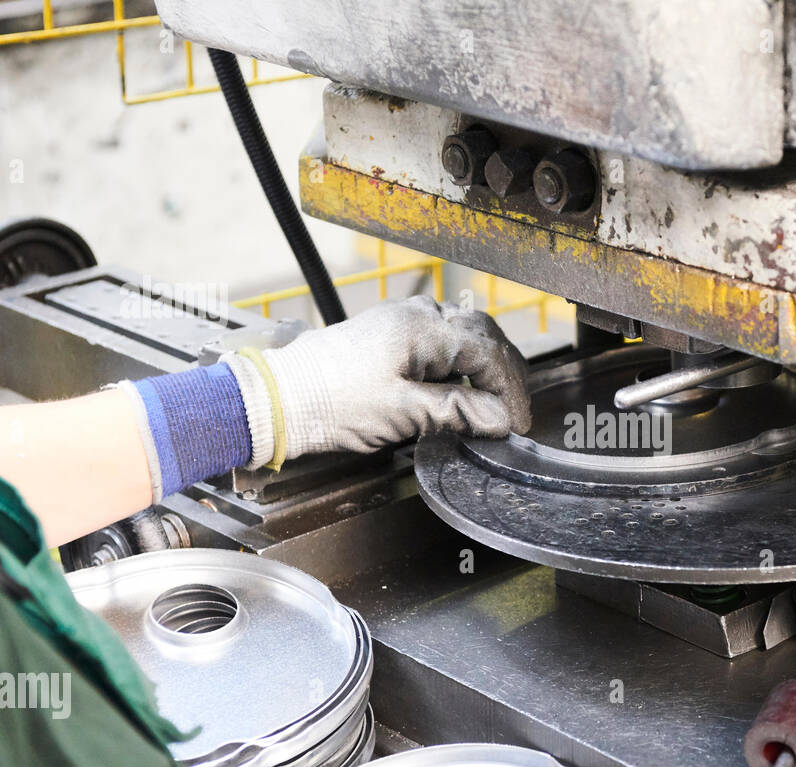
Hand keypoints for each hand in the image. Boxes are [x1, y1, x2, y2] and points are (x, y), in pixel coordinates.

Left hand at [223, 296, 530, 465]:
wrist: (278, 399)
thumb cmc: (331, 404)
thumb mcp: (401, 414)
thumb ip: (456, 412)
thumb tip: (499, 420)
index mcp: (422, 328)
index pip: (488, 352)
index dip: (510, 389)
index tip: (518, 422)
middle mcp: (416, 315)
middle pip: (481, 335)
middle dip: (504, 373)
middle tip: (515, 412)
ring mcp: (401, 322)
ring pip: (462, 335)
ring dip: (484, 366)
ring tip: (494, 402)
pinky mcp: (389, 335)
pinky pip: (440, 341)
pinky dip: (460, 364)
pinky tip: (461, 388)